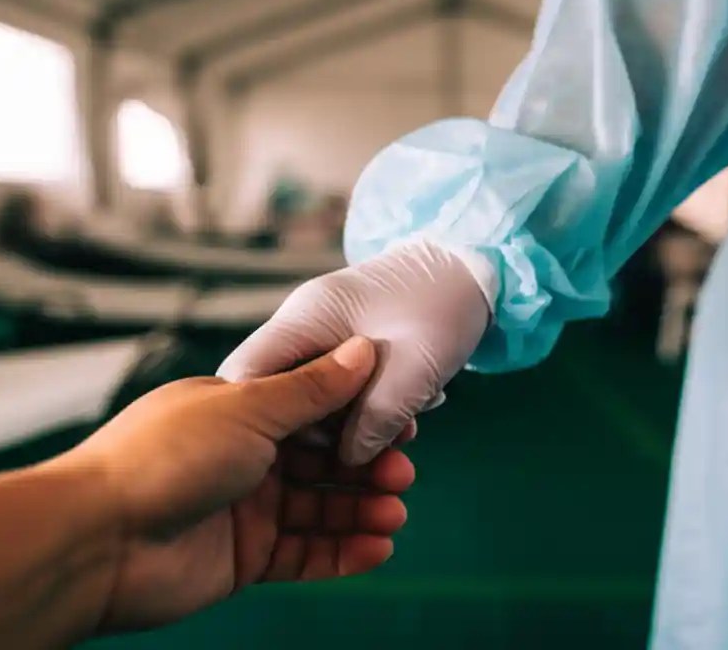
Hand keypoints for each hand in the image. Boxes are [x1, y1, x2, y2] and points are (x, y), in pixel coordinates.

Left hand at [56, 337, 413, 631]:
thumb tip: (361, 348)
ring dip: (360, 511)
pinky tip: (377, 548)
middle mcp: (240, 457)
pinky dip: (342, 553)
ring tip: (396, 515)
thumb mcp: (248, 409)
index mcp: (235, 410)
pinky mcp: (241, 559)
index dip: (357, 414)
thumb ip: (312, 388)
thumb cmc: (163, 459)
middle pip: (320, 461)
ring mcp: (241, 509)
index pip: (310, 408)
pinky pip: (304, 554)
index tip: (401, 420)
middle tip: (404, 473)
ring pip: (318, 509)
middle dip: (366, 465)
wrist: (100, 540)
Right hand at [218, 241, 490, 465]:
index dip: (263, 421)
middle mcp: (303, 326)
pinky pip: (339, 391)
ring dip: (352, 425)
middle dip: (320, 432)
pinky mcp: (346, 346)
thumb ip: (375, 419)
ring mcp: (323, 335)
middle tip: (370, 453)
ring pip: (312, 399)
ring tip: (401, 437)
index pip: (248, 375)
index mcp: (303, 318)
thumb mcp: (414, 371)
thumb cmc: (444, 306)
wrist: (479, 266)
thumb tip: (347, 461)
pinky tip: (405, 420)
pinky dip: (367, 410)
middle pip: (280, 394)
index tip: (297, 456)